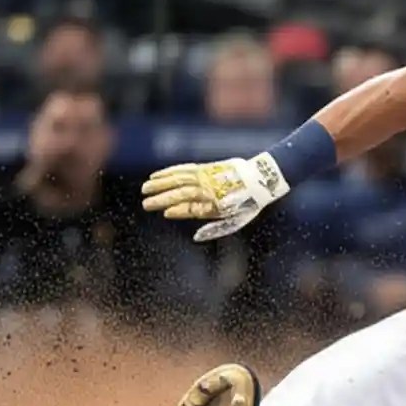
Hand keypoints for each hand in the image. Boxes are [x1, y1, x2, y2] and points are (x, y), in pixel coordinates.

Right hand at [141, 152, 289, 241]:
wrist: (260, 179)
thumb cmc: (246, 204)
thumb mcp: (235, 221)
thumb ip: (215, 229)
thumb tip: (196, 238)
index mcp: (215, 205)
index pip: (191, 209)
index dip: (178, 211)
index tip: (165, 213)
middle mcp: (208, 189)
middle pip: (181, 194)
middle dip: (162, 199)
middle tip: (145, 204)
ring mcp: (206, 177)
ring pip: (178, 179)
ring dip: (160, 184)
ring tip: (145, 189)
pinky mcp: (205, 168)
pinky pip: (183, 169)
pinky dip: (168, 172)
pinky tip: (156, 175)